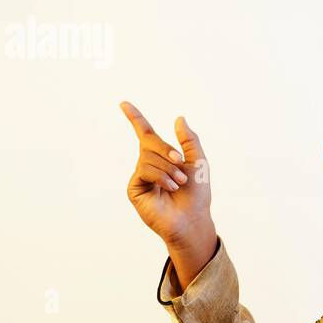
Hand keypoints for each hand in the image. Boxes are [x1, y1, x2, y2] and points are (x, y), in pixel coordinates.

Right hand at [121, 100, 213, 249]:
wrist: (193, 218)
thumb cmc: (197, 193)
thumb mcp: (199, 162)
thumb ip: (189, 140)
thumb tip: (178, 118)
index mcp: (162, 156)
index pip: (145, 133)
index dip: (135, 118)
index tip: (123, 103)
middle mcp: (148, 164)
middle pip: (149, 142)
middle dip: (167, 150)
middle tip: (181, 163)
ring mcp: (140, 176)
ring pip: (148, 157)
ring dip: (169, 168)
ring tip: (179, 183)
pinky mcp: (134, 189)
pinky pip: (144, 170)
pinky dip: (161, 177)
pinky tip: (169, 188)